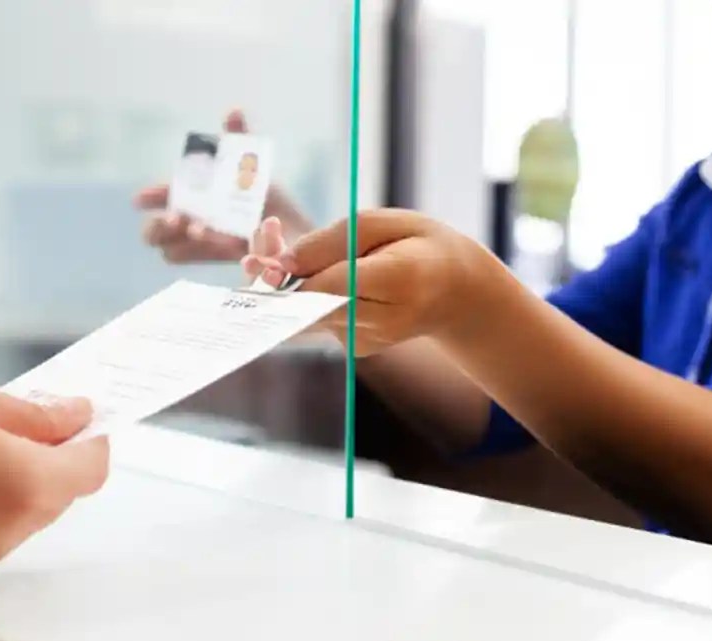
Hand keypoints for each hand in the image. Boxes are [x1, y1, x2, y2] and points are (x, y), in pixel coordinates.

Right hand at [135, 110, 311, 263]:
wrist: (294, 229)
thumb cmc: (266, 197)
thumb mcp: (253, 165)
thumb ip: (239, 139)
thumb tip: (233, 110)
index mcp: (193, 197)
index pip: (162, 197)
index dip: (151, 196)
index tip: (141, 198)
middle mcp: (190, 223)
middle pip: (153, 232)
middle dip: (157, 225)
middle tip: (177, 219)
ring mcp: (201, 246)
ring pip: (169, 251)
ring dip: (179, 241)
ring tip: (200, 230)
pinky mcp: (218, 262)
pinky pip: (202, 262)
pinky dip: (205, 252)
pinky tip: (226, 242)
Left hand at [244, 209, 502, 356]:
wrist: (458, 294)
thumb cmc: (421, 246)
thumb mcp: (385, 222)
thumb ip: (332, 240)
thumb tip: (281, 262)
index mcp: (402, 280)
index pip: (336, 285)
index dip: (295, 272)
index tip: (263, 253)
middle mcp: (384, 320)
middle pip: (313, 308)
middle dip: (274, 280)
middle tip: (253, 251)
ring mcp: (368, 340)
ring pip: (306, 316)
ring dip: (283, 282)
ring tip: (270, 240)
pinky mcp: (355, 346)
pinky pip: (316, 319)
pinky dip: (301, 294)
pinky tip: (302, 266)